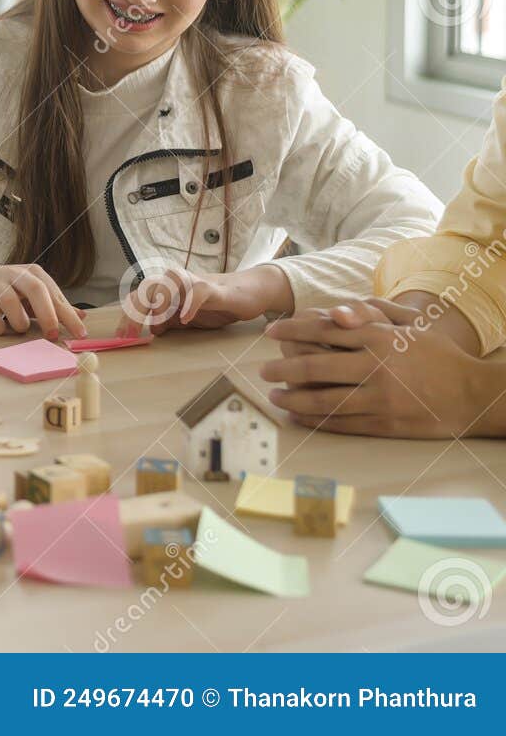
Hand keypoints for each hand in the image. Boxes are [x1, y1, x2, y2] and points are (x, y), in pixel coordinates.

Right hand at [0, 263, 85, 338]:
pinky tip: (0, 328)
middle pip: (36, 290)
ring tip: (19, 327)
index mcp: (33, 273)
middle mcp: (15, 274)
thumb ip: (56, 305)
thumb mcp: (34, 295)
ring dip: (19, 322)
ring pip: (10, 302)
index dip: (68, 315)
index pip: (55, 294)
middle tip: (52, 335)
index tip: (80, 333)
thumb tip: (82, 317)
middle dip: (47, 315)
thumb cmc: (10, 291)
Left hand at [115, 265, 288, 336]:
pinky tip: (185, 319)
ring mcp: (197, 282)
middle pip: (149, 285)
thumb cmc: (216, 304)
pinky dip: (190, 303)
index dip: (128, 314)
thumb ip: (169, 320)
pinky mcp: (218, 289)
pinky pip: (200, 291)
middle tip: (131, 333)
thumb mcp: (187, 317)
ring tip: (156, 322)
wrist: (250, 291)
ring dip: (160, 299)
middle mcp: (179, 282)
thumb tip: (151, 329)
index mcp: (169, 289)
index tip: (122, 336)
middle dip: (136, 309)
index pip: (141, 296)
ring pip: (171, 279)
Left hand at [261, 299, 500, 437]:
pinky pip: (341, 422)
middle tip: (261, 369)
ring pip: (322, 399)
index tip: (271, 333)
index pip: (324, 332)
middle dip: (282, 368)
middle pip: (314, 367)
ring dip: (292, 398)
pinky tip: (299, 416)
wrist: (474, 394)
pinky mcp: (385, 423)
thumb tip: (336, 312)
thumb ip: (373, 315)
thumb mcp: (410, 326)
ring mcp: (379, 398)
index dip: (292, 332)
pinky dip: (315, 420)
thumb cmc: (440, 355)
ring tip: (274, 395)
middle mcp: (374, 367)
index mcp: (379, 339)